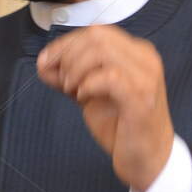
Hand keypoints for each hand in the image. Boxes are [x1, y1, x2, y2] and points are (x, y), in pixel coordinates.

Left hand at [36, 25, 173, 191]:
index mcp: (135, 53)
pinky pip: (109, 77)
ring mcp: (146, 76)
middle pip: (97, 36)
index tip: (46, 63)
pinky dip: (88, 85)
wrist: (148, 159)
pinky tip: (84, 99)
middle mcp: (144, 58)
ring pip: (102, 51)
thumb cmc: (122, 128)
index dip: (65, 44)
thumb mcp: (89, 96)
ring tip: (72, 90)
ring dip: (77, 69)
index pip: (96, 32)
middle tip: (62, 82)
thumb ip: (68, 77)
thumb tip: (43, 64)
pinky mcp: (141, 98)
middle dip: (68, 56)